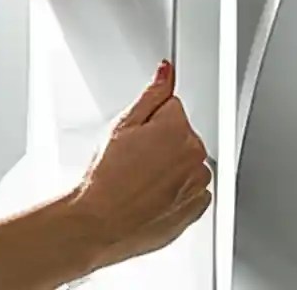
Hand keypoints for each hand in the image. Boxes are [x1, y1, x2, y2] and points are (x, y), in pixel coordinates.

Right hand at [69, 61, 212, 268]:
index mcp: (179, 128)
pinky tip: (152, 197)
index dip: (150, 121)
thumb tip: (166, 71)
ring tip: (140, 182)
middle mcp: (196, 154)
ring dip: (171, 169)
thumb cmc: (105, 180)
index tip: (137, 138)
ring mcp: (198, 183)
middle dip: (161, 143)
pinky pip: (192, 191)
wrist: (98, 225)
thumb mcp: (122, 125)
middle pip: (182, 135)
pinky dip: (178, 193)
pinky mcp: (196, 208)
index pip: (173, 107)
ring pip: (187, 164)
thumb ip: (151, 94)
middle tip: (134, 161)